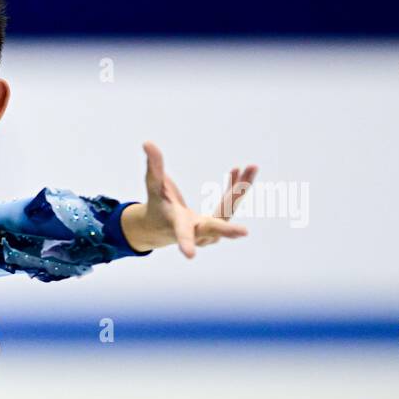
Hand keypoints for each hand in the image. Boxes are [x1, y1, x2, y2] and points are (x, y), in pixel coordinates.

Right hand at [127, 141, 257, 257]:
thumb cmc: (156, 205)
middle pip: (213, 228)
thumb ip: (154, 166)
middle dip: (228, 231)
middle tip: (244, 233)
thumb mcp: (154, 185)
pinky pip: (230, 205)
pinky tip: (239, 169)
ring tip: (251, 167)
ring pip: (228, 210)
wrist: (162, 227)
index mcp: (177, 224)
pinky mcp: (218, 224)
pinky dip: (236, 187)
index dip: (185, 242)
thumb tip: (147, 143)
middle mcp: (196, 231)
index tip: (189, 255)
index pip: (181, 233)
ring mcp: (210, 230)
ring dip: (241, 188)